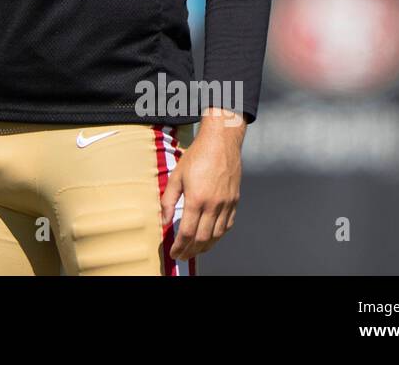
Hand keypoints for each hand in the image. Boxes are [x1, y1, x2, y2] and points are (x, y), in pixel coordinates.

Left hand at [159, 111, 244, 261]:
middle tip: (182, 256)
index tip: (173, 252)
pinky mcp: (235, 200)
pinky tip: (211, 237)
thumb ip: (168, 200)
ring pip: (217, 235)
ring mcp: (227, 204)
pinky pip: (228, 225)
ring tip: (195, 251)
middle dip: (191, 251)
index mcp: (197, 199)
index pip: (188, 233)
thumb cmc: (197, 156)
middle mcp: (214, 205)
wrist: (221, 142)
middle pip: (203, 239)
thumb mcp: (176, 176)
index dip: (180, 246)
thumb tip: (164, 220)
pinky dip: (219, 235)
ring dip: (205, 247)